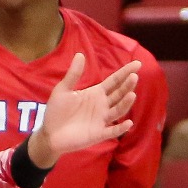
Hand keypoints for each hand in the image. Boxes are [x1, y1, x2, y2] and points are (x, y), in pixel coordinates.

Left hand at [28, 52, 137, 167]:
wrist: (49, 133)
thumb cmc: (57, 111)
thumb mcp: (63, 89)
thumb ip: (73, 74)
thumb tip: (80, 54)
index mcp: (96, 93)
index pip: (114, 81)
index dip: (125, 72)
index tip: (137, 64)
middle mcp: (102, 105)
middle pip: (119, 94)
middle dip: (127, 85)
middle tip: (134, 76)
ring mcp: (102, 120)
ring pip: (118, 110)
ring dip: (125, 103)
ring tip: (132, 94)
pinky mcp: (98, 134)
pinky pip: (112, 131)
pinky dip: (120, 128)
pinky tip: (128, 123)